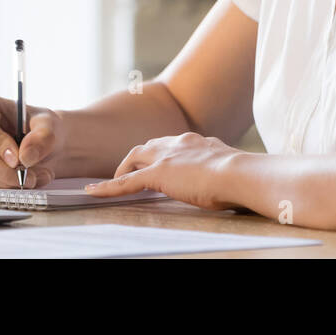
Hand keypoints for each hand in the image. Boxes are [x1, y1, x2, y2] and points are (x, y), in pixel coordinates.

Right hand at [0, 91, 64, 188]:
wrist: (41, 142)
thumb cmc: (39, 125)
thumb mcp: (48, 124)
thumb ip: (42, 137)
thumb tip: (25, 156)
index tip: (18, 159)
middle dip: (5, 172)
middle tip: (31, 176)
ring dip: (12, 181)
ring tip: (38, 176)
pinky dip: (9, 186)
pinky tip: (28, 178)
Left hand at [83, 132, 240, 209]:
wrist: (239, 173)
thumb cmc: (242, 176)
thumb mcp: (229, 166)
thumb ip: (220, 167)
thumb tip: (226, 176)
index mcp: (196, 141)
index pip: (171, 144)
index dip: (161, 153)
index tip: (159, 162)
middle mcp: (178, 142)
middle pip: (149, 146)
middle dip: (137, 157)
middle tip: (129, 171)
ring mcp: (166, 157)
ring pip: (135, 158)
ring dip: (124, 168)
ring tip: (111, 181)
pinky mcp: (156, 174)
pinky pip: (126, 182)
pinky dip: (109, 187)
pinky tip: (93, 192)